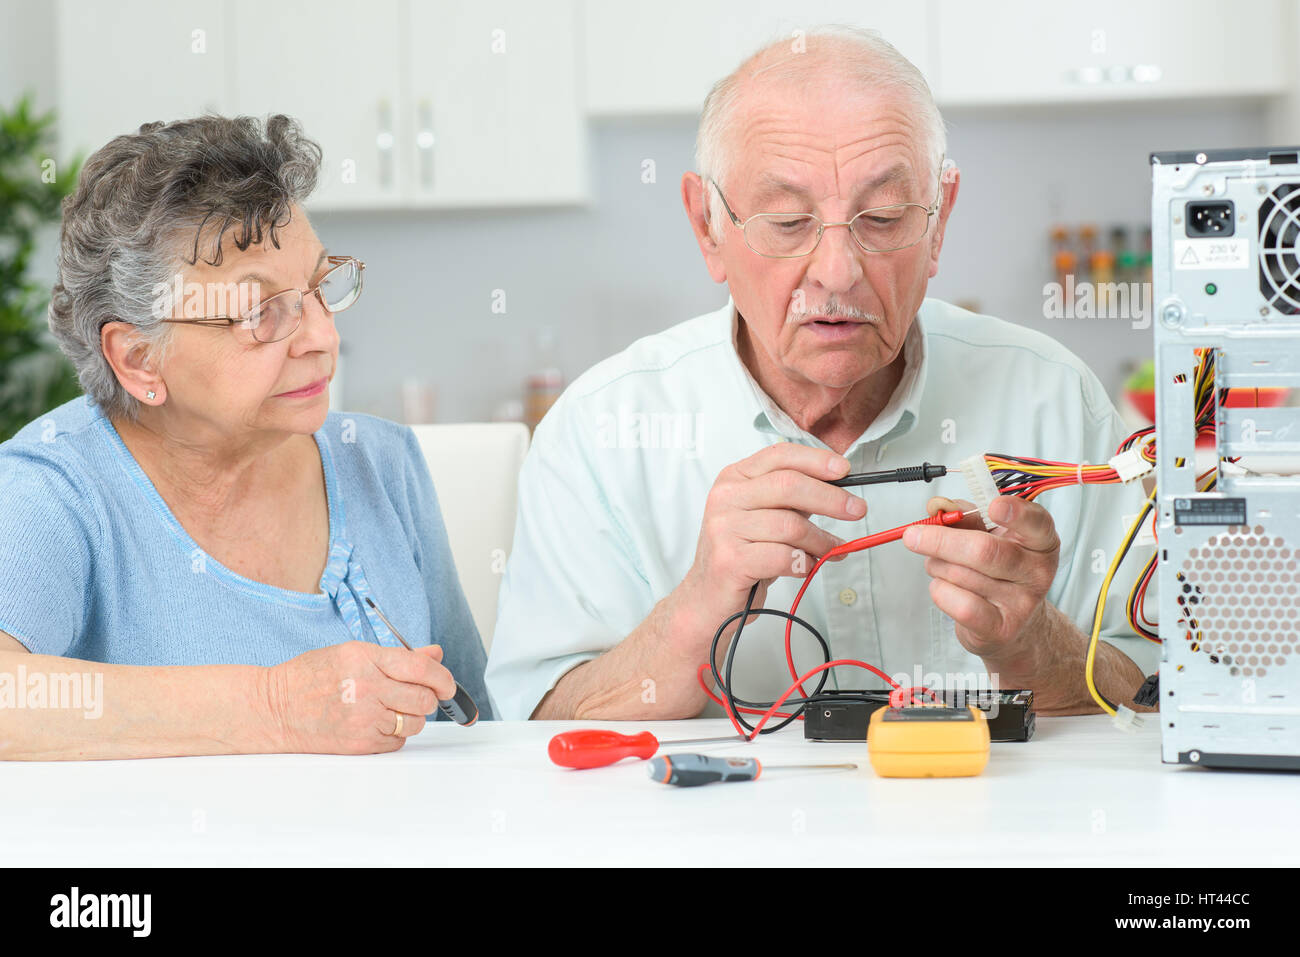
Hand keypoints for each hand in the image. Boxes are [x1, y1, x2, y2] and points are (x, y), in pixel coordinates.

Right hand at [262, 641, 455, 753]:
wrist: (274, 709)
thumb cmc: (309, 677)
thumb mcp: (353, 653)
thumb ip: (399, 656)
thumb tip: (435, 654)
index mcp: (365, 658)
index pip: (421, 669)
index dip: (443, 678)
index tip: (446, 684)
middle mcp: (366, 687)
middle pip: (423, 699)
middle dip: (427, 698)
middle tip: (417, 696)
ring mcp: (363, 718)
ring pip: (414, 722)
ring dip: (411, 717)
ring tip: (391, 709)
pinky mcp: (360, 743)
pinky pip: (397, 742)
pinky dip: (395, 734)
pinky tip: (376, 723)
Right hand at [673, 442, 865, 652]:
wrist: (707, 598)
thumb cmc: (741, 555)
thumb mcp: (763, 517)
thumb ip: (792, 501)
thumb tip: (841, 492)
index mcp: (734, 478)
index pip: (780, 455)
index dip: (816, 460)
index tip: (845, 470)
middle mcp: (725, 498)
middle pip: (789, 485)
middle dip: (831, 498)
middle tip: (857, 510)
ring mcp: (724, 528)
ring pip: (791, 525)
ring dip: (821, 541)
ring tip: (831, 551)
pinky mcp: (730, 560)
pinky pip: (784, 556)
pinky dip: (805, 563)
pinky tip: (807, 567)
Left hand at [901, 494, 1060, 669]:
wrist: (1012, 624)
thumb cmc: (996, 571)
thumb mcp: (987, 535)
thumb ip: (963, 515)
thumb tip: (936, 506)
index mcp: (1040, 541)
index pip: (1036, 522)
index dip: (1015, 513)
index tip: (992, 506)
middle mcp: (1037, 571)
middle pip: (984, 550)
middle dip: (940, 540)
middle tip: (913, 536)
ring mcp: (1022, 603)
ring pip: (961, 574)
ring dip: (937, 565)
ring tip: (941, 567)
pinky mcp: (1001, 628)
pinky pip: (957, 601)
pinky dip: (939, 590)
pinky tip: (946, 588)